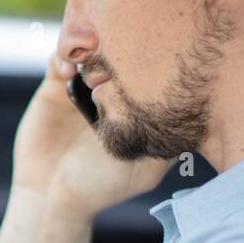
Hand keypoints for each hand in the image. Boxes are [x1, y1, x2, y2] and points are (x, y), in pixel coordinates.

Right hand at [13, 54, 172, 220]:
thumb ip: (167, 146)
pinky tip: (68, 73)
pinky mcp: (55, 88)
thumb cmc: (99, 188)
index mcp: (133, 107)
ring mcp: (82, 88)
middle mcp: (110, 93)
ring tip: (91, 58)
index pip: (147, 72)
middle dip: (118, 46)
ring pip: (88, 49)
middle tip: (118, 53)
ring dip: (90, 47)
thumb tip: (194, 115)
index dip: (149, 60)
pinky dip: (62, 58)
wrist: (50, 195)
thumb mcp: (144, 171)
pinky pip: (57, 59)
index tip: (148, 61)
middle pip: (119, 53)